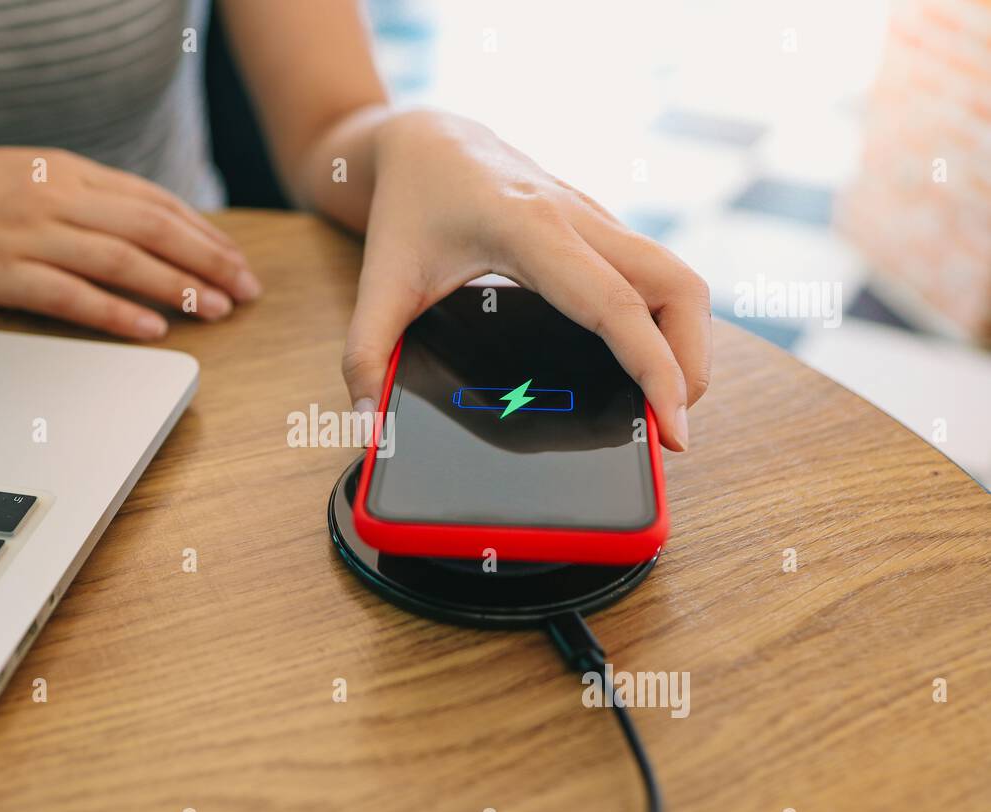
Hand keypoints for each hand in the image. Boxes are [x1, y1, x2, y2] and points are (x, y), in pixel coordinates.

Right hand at [0, 145, 261, 338]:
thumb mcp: (30, 175)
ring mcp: (28, 236)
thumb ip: (86, 196)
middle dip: (210, 261)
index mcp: (68, 171)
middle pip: (152, 229)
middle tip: (248, 290)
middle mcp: (56, 198)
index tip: (239, 261)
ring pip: (121, 261)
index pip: (155, 202)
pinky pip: (70, 296)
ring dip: (177, 288)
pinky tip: (152, 330)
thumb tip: (147, 224)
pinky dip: (116, 313)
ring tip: (218, 311)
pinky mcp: (0, 274)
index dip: (206, 234)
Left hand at [342, 111, 710, 450]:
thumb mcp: (379, 282)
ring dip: (689, 341)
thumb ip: (367, 354)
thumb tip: (364, 423)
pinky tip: (644, 361)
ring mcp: (598, 220)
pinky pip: (659, 275)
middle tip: (670, 426)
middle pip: (678, 288)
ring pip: (680, 278)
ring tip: (664, 401)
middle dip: (690, 363)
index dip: (655, 370)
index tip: (671, 427)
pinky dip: (668, 322)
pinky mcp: (602, 229)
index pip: (617, 306)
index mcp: (530, 229)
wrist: (425, 140)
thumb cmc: (408, 205)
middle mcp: (578, 219)